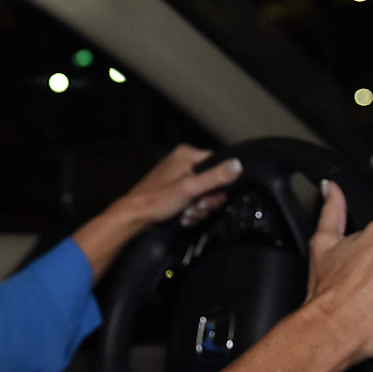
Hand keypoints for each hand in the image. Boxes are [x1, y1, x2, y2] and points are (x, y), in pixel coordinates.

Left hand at [72, 144, 242, 281]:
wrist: (134, 217)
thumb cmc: (158, 200)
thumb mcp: (190, 188)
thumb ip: (215, 177)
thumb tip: (238, 164)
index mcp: (186, 154)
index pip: (219, 163)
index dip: (220, 184)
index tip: (212, 197)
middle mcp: (182, 162)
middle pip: (212, 182)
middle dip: (207, 201)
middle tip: (197, 208)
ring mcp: (178, 178)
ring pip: (203, 194)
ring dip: (199, 209)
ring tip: (187, 214)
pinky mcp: (174, 192)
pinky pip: (193, 200)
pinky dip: (191, 211)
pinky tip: (183, 217)